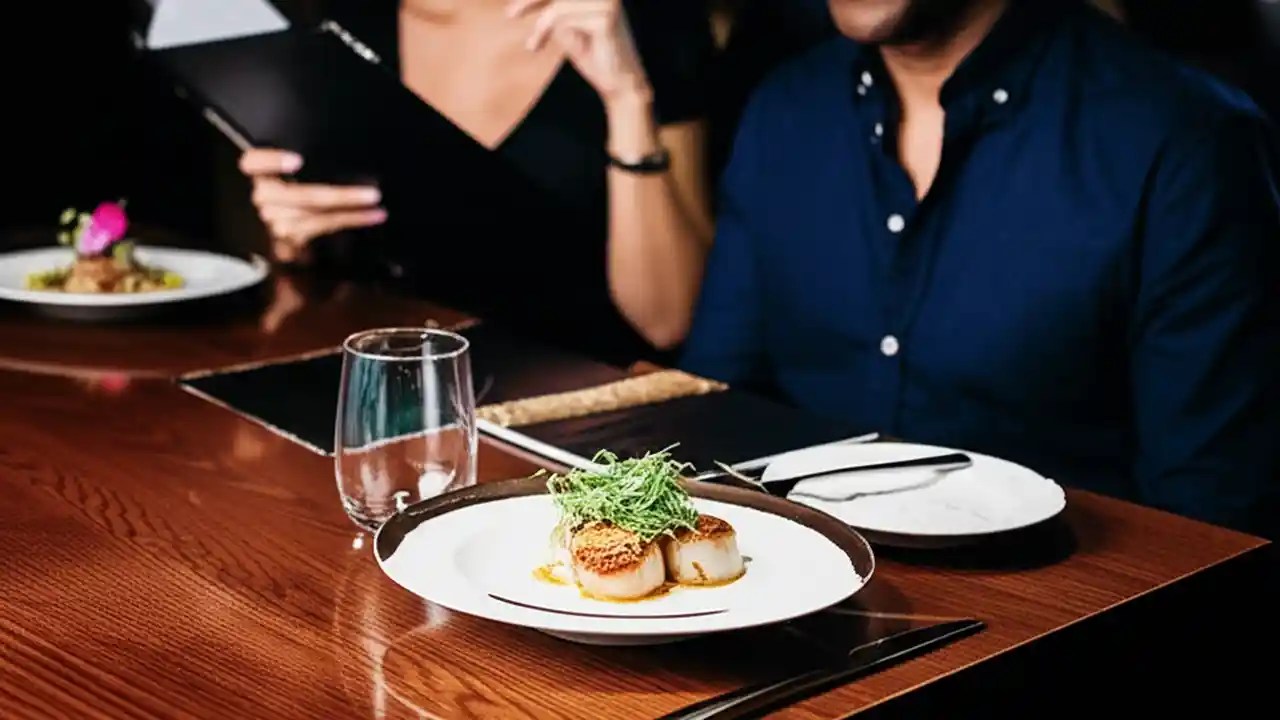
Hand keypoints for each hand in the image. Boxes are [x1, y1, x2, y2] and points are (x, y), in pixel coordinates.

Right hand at [238, 149, 386, 262]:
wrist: (296, 238)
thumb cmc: (305, 190)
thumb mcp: (304, 171)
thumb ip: (312, 163)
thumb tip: (349, 152)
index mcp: (261, 173)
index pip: (252, 163)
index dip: (270, 161)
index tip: (297, 160)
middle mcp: (263, 196)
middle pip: (298, 196)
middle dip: (339, 195)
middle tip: (372, 192)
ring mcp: (274, 220)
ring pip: (316, 215)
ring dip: (352, 209)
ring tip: (376, 203)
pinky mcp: (289, 239)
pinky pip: (323, 227)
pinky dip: (351, 220)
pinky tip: (372, 216)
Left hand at [507, 0, 651, 108]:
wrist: (618, 84)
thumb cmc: (594, 55)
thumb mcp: (567, 26)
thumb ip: (554, 9)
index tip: (515, 7)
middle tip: (510, 15)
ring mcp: (608, 1)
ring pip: (559, 4)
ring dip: (541, 24)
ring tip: (533, 46)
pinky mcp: (605, 17)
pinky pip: (562, 15)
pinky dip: (545, 30)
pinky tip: (538, 47)